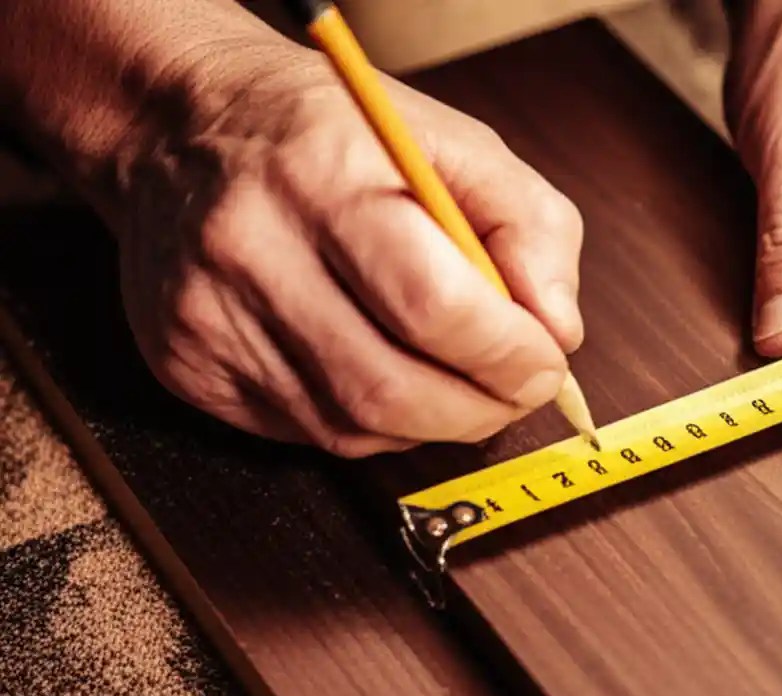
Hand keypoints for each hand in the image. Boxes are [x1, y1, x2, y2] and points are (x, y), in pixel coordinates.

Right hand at [105, 48, 583, 456]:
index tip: (544, 360)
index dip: (506, 354)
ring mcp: (207, 317)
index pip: (433, 306)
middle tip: (516, 389)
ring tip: (458, 379)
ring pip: (352, 427)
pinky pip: (308, 433)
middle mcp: (251, 250)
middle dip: (480, 409)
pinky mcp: (187, 365)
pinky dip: (372, 422)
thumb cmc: (332, 134)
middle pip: (390, 389)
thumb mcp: (453, 141)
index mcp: (323, 175)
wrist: (178, 130)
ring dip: (433, 423)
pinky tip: (385, 372)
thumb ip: (530, 225)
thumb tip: (558, 331)